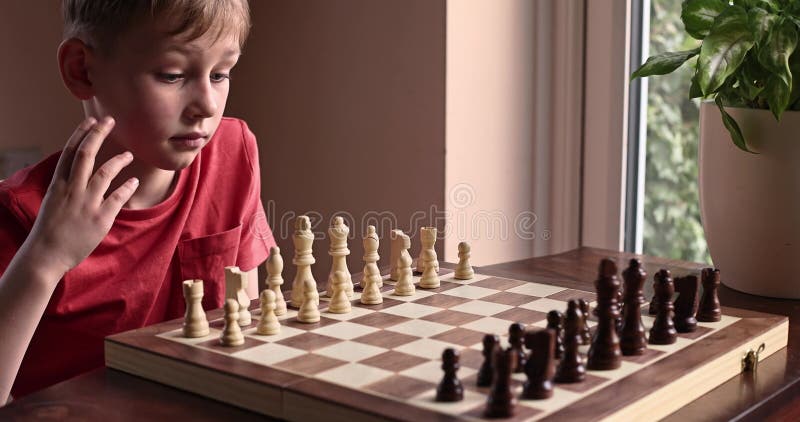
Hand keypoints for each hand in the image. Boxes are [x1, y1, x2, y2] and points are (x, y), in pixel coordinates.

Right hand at [19, 116, 138, 281]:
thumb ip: (67, 186)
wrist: (46, 256)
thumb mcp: (53, 201)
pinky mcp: (100, 218)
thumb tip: (78, 172)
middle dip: (98, 134)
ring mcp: (86, 203)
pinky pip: (118, 197)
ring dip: (119, 161)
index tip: (91, 121)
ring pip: (104, 173)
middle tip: (109, 120)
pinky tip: (134, 181)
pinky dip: (127, 187)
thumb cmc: (50, 230)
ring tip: (130, 155)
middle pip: (86, 155)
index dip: (81, 134)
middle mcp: (72, 190)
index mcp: (59, 184)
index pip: (70, 152)